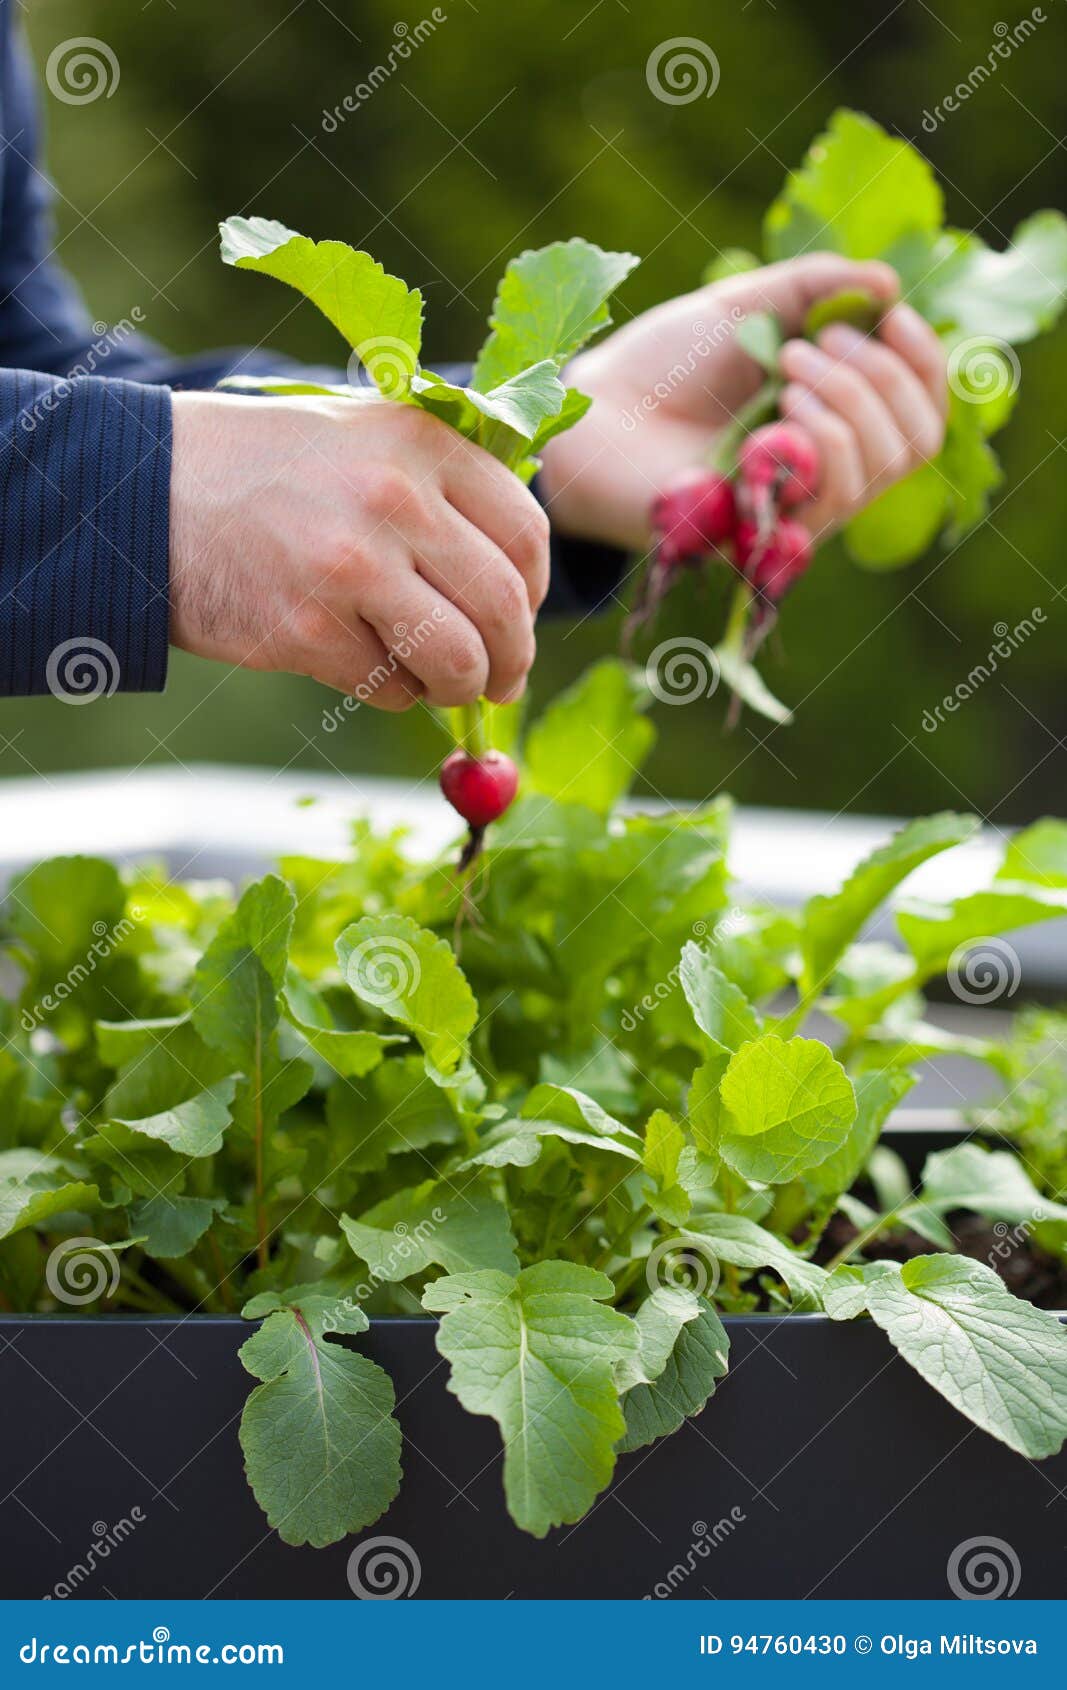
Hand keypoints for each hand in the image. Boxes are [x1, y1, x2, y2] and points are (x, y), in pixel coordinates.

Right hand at [169, 391, 549, 708]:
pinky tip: (368, 666)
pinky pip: (390, 688)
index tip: (523, 613)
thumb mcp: (363, 435)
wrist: (148, 492)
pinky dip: (395, 693)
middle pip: (503, 606)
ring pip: (456, 659)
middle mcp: (393, 500)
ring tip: (444, 684)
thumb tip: (522, 569)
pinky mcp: (307, 629)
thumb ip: (443, 481)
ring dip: (460, 687)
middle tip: (502, 679)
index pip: (525, 532)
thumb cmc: (268, 470)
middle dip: (512, 659)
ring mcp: (350, 567)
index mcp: (420, 443)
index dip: (537, 588)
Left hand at [538, 253, 946, 551]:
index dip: (924, 364)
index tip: (893, 314)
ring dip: (850, 398)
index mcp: (834, 421)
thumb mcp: (746, 306)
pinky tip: (779, 401)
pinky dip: (822, 436)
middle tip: (813, 342)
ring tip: (787, 361)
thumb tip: (889, 287)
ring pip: (881, 468)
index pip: (920, 412)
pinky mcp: (766, 538)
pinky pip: (834, 497)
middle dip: (881, 376)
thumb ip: (817, 288)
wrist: (594, 410)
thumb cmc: (663, 364)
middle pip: (914, 442)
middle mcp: (825, 473)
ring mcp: (797, 510)